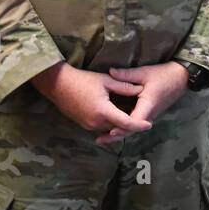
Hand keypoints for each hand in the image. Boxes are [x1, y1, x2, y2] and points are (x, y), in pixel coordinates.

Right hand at [31, 63, 152, 136]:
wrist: (58, 85)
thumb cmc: (82, 80)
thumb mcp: (106, 80)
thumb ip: (124, 86)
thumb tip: (140, 90)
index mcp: (103, 111)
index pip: (125, 123)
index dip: (139, 125)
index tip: (150, 124)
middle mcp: (96, 122)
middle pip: (119, 129)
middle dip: (131, 125)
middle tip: (144, 118)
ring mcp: (88, 125)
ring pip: (110, 129)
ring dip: (120, 125)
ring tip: (132, 115)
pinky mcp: (84, 124)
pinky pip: (102, 127)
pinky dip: (111, 123)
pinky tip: (117, 114)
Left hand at [98, 62, 189, 146]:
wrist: (181, 78)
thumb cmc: (164, 75)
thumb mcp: (145, 72)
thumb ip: (127, 74)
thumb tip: (110, 72)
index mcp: (148, 105)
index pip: (135, 121)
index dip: (123, 127)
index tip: (110, 132)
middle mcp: (149, 114)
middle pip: (132, 130)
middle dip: (117, 136)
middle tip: (100, 140)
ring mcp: (150, 115)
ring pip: (134, 128)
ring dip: (120, 133)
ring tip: (103, 137)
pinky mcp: (149, 113)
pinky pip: (136, 124)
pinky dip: (125, 127)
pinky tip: (114, 126)